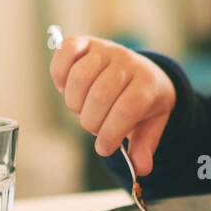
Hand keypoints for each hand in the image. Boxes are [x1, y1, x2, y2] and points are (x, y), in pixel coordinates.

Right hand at [48, 35, 176, 174]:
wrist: (144, 71)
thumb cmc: (144, 101)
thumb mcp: (151, 124)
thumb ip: (144, 146)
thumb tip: (141, 168)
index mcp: (147, 84)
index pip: (126, 109)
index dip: (111, 133)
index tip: (104, 149)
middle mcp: (127, 63)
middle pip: (100, 95)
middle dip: (92, 122)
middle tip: (95, 127)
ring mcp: (106, 50)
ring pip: (80, 78)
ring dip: (75, 102)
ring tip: (83, 108)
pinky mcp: (86, 42)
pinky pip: (65, 52)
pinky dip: (59, 73)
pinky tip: (65, 87)